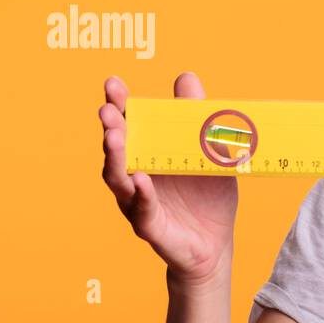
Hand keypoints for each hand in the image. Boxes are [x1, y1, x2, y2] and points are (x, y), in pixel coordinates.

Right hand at [99, 72, 238, 284]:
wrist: (215, 244)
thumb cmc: (207, 196)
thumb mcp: (210, 152)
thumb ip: (198, 118)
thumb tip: (185, 77)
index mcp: (147, 154)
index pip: (128, 125)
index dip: (118, 105)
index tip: (113, 84)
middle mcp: (134, 176)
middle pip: (116, 150)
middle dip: (111, 128)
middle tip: (107, 110)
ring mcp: (138, 202)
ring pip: (119, 180)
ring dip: (116, 158)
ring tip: (115, 138)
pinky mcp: (150, 227)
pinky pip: (142, 210)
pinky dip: (142, 195)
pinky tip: (140, 180)